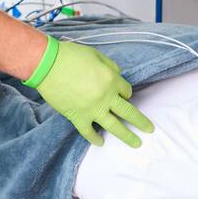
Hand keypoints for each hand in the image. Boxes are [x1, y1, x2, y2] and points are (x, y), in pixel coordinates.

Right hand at [27, 38, 153, 146]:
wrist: (47, 65)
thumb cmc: (71, 56)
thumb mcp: (96, 54)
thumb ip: (110, 66)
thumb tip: (117, 75)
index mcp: (112, 80)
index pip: (127, 91)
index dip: (126, 93)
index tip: (124, 95)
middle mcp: (106, 97)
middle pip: (128, 112)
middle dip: (141, 122)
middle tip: (150, 129)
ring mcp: (92, 109)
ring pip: (114, 127)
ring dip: (127, 136)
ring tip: (136, 143)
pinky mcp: (77, 117)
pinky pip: (88, 132)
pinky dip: (94, 139)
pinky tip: (100, 143)